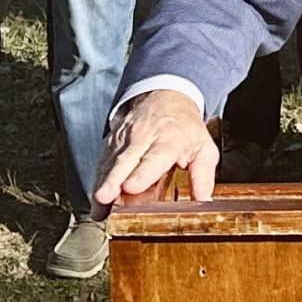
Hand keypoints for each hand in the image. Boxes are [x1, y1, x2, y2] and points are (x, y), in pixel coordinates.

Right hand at [93, 89, 217, 206]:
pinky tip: (97, 201)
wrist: (166, 97)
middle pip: (125, 160)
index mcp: (169, 140)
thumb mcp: (204, 148)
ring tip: (98, 204)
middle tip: (104, 197)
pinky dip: (99, 180)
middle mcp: (143, 138)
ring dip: (102, 183)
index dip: (142, 173)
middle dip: (113, 180)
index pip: (154, 157)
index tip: (131, 187)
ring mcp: (125, 139)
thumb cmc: (186, 128)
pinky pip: (103, 162)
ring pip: (110, 162)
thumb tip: (204, 201)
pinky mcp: (112, 142)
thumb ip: (204, 176)